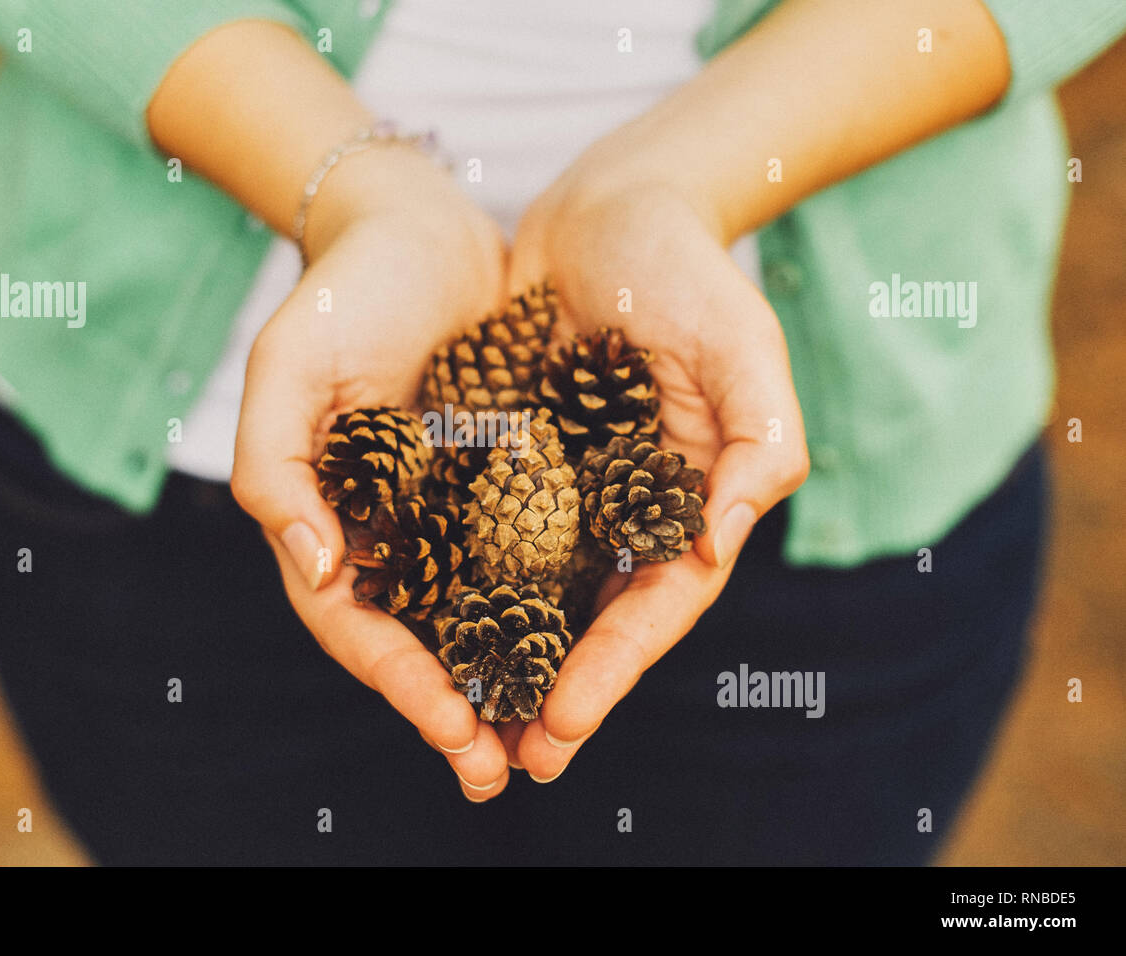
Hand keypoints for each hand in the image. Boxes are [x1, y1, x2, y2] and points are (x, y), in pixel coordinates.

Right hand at [230, 151, 514, 800]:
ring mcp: (445, 512)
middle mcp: (388, 530)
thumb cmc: (343, 292)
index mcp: (328, 519)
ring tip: (549, 738)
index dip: (398, 680)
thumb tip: (313, 568)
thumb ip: (277, 467)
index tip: (452, 728)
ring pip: (476, 614)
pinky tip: (586, 643)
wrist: (419, 230)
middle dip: (455, 709)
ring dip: (506, 679)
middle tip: (502, 772)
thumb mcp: (288, 366)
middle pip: (416, 639)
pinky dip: (548, 605)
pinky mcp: (503, 484)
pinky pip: (527, 555)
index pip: (353, 621)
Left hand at [502, 169, 809, 781]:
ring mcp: (565, 489)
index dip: (614, 670)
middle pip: (590, 620)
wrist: (609, 206)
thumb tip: (716, 544)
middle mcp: (625, 511)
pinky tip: (414, 625)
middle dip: (555, 691)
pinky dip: (455, 581)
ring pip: (530, 592)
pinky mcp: (508, 459)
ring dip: (498, 658)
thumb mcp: (744, 344)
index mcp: (687, 501)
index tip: (566, 725)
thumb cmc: (688, 268)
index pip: (655, 605)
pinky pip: (478, 529)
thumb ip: (759, 442)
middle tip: (507, 761)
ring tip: (458, 723)